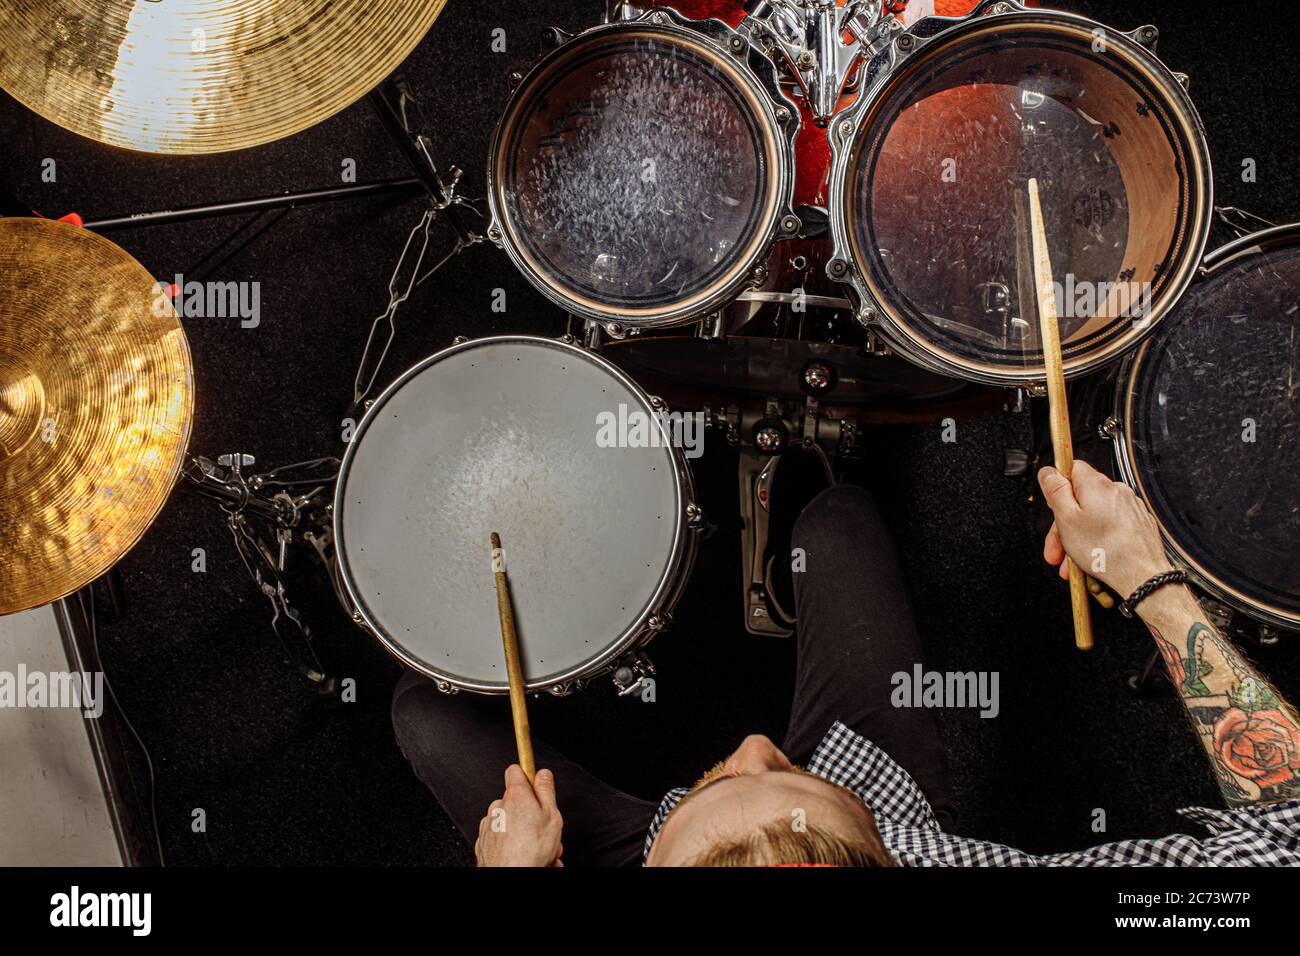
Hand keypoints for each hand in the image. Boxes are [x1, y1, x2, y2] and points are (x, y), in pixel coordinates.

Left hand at [474, 765, 563, 866]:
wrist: (511, 874)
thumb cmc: (529, 850)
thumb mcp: (552, 815)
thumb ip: (546, 790)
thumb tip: (543, 774)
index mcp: (515, 795)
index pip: (516, 770)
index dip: (527, 776)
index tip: (535, 785)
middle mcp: (498, 807)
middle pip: (515, 801)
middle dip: (530, 813)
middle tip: (544, 829)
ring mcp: (488, 826)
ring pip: (509, 821)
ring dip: (523, 831)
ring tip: (537, 848)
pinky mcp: (484, 843)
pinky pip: (500, 837)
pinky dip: (511, 844)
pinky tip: (525, 854)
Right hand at [1037, 460, 1172, 599]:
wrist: (1142, 576)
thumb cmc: (1106, 551)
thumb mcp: (1066, 519)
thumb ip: (1055, 490)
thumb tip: (1049, 472)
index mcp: (1096, 485)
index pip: (1072, 469)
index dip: (1058, 487)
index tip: (1053, 505)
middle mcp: (1116, 490)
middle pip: (1081, 498)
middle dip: (1064, 525)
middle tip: (1056, 548)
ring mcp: (1130, 506)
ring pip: (1095, 516)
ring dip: (1079, 537)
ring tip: (1072, 562)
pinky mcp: (1138, 522)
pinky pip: (1111, 526)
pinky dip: (1099, 540)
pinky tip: (1092, 558)